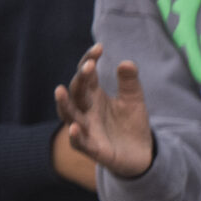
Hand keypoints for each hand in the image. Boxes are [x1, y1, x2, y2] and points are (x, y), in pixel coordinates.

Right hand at [51, 45, 153, 179]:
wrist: (141, 153)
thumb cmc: (130, 123)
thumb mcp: (133, 99)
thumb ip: (129, 82)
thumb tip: (126, 62)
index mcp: (93, 97)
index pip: (85, 76)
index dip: (89, 62)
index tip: (99, 48)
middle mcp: (85, 111)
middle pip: (76, 93)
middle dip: (80, 78)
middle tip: (88, 65)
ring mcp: (87, 130)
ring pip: (69, 116)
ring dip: (64, 104)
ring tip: (59, 90)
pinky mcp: (94, 149)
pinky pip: (80, 143)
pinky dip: (75, 135)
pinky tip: (74, 127)